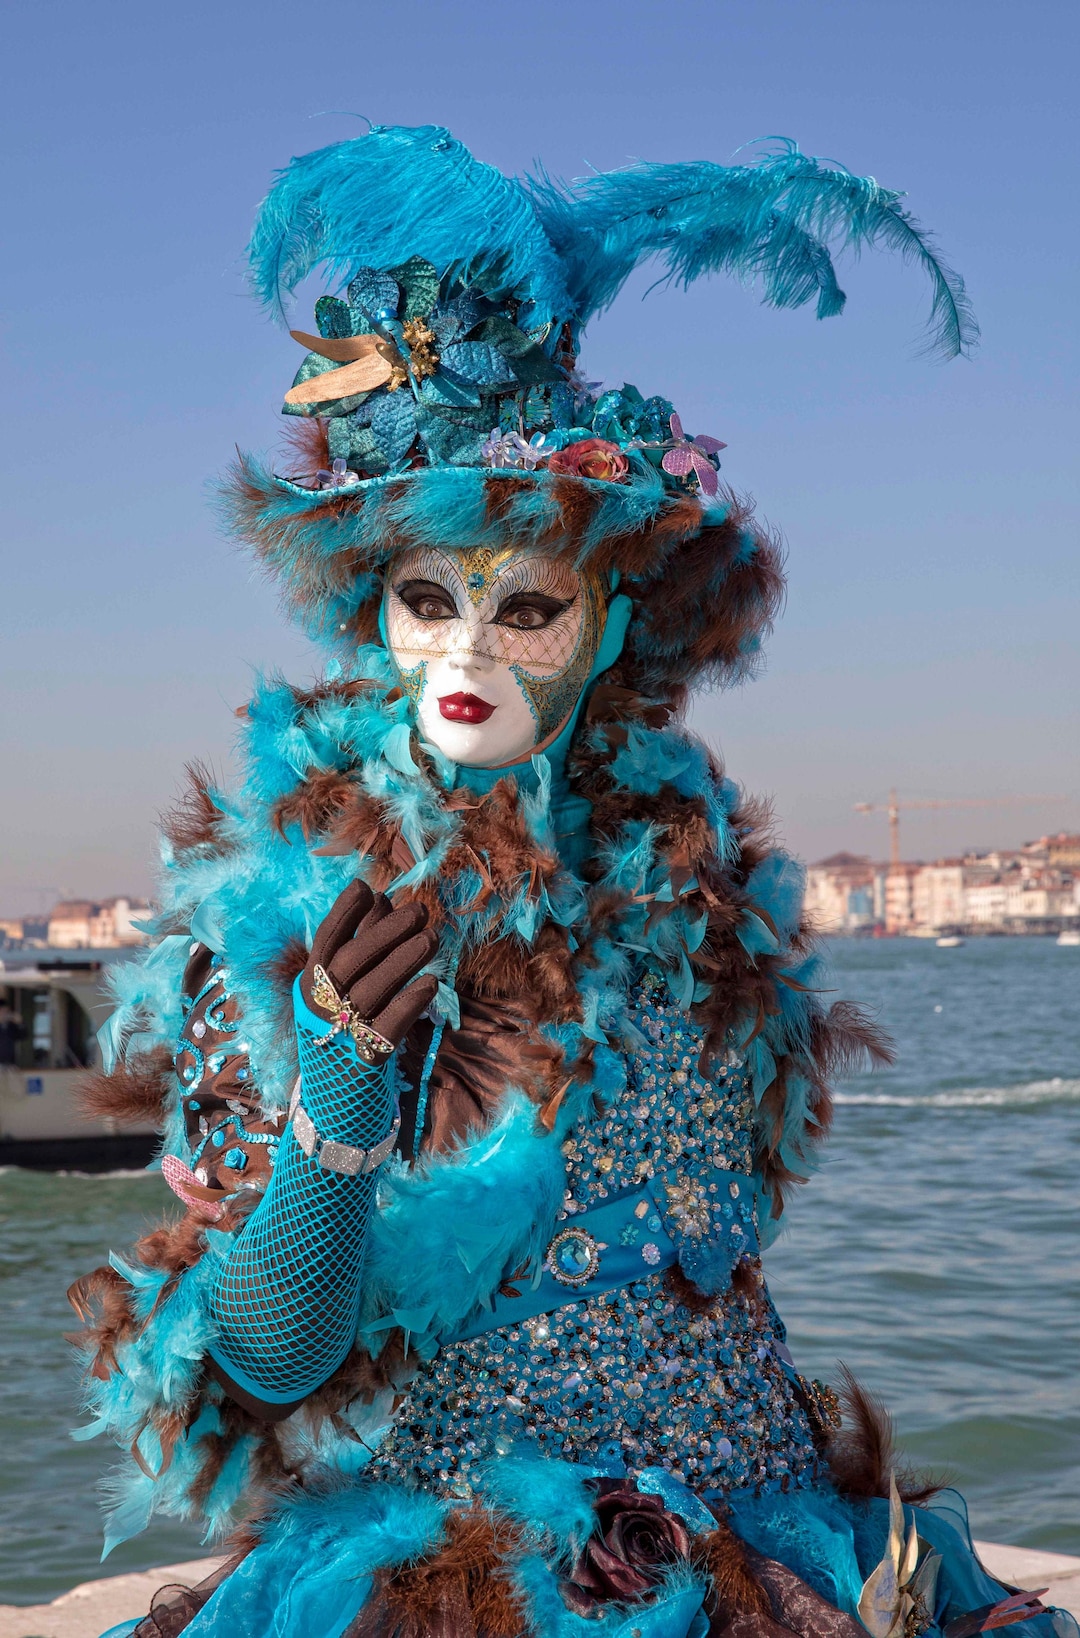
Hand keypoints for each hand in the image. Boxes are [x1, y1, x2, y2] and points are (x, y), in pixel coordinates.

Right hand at [301, 880, 438, 1052]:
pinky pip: (388, 1028)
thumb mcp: (344, 988)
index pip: (325, 942)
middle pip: (350, 961)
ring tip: (432, 937)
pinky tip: (431, 984)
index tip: (365, 888)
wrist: (335, 1102)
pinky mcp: (366, 1061)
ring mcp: (341, 1034)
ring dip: (402, 960)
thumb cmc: (345, 1031)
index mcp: (312, 984)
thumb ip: (362, 944)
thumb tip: (381, 900)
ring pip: (370, 990)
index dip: (343, 914)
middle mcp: (321, 1007)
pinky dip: (409, 1003)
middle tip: (420, 910)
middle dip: (384, 932)